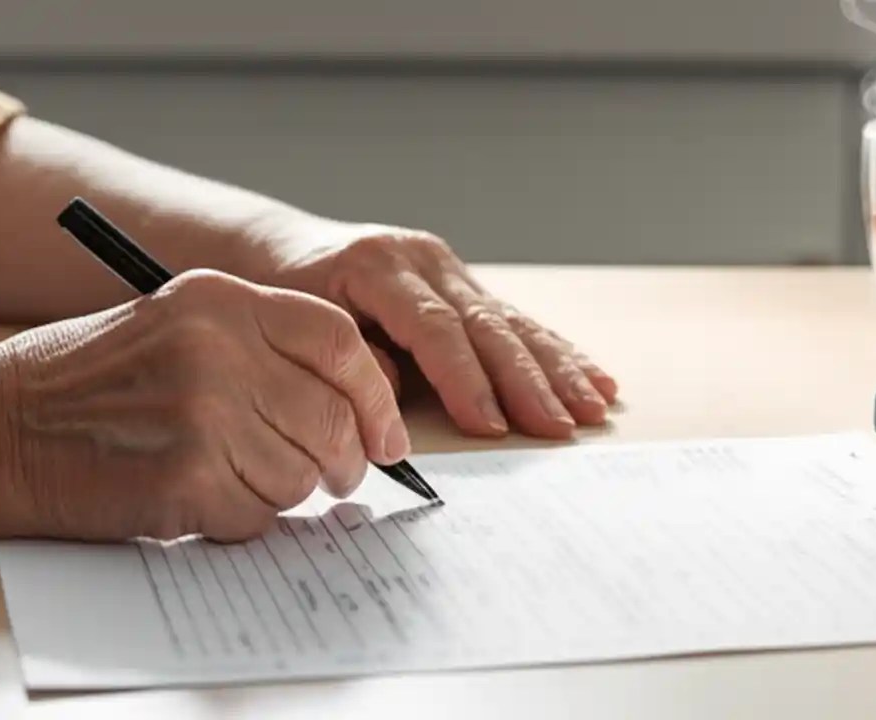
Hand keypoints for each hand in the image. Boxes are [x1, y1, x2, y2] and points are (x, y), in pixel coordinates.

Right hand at [0, 270, 404, 541]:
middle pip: (335, 417)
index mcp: (222, 300)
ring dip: (285, 491)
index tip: (389, 436)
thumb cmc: (92, 384)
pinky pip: (260, 515)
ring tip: (238, 478)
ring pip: (303, 473)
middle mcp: (218, 348)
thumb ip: (269, 352)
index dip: (376, 396)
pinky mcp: (184, 476)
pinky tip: (200, 498)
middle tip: (337, 476)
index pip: (341, 343)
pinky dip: (242, 518)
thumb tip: (364, 409)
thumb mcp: (180, 327)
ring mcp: (202, 412)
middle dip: (346, 461)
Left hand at [251, 219, 617, 438]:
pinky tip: (594, 377)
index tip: (491, 427)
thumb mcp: (297, 322)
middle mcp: (424, 262)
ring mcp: (451, 271)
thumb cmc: (282, 293)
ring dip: (558, 370)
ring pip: (514, 323)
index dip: (465, 379)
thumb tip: (401, 397)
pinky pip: (519, 321)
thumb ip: (350, 358)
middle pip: (487, 326)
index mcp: (379, 267)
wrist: (281, 248)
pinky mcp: (467, 286)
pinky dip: (558, 353)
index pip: (434, 328)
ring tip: (594, 408)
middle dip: (529, 382)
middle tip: (559, 427)